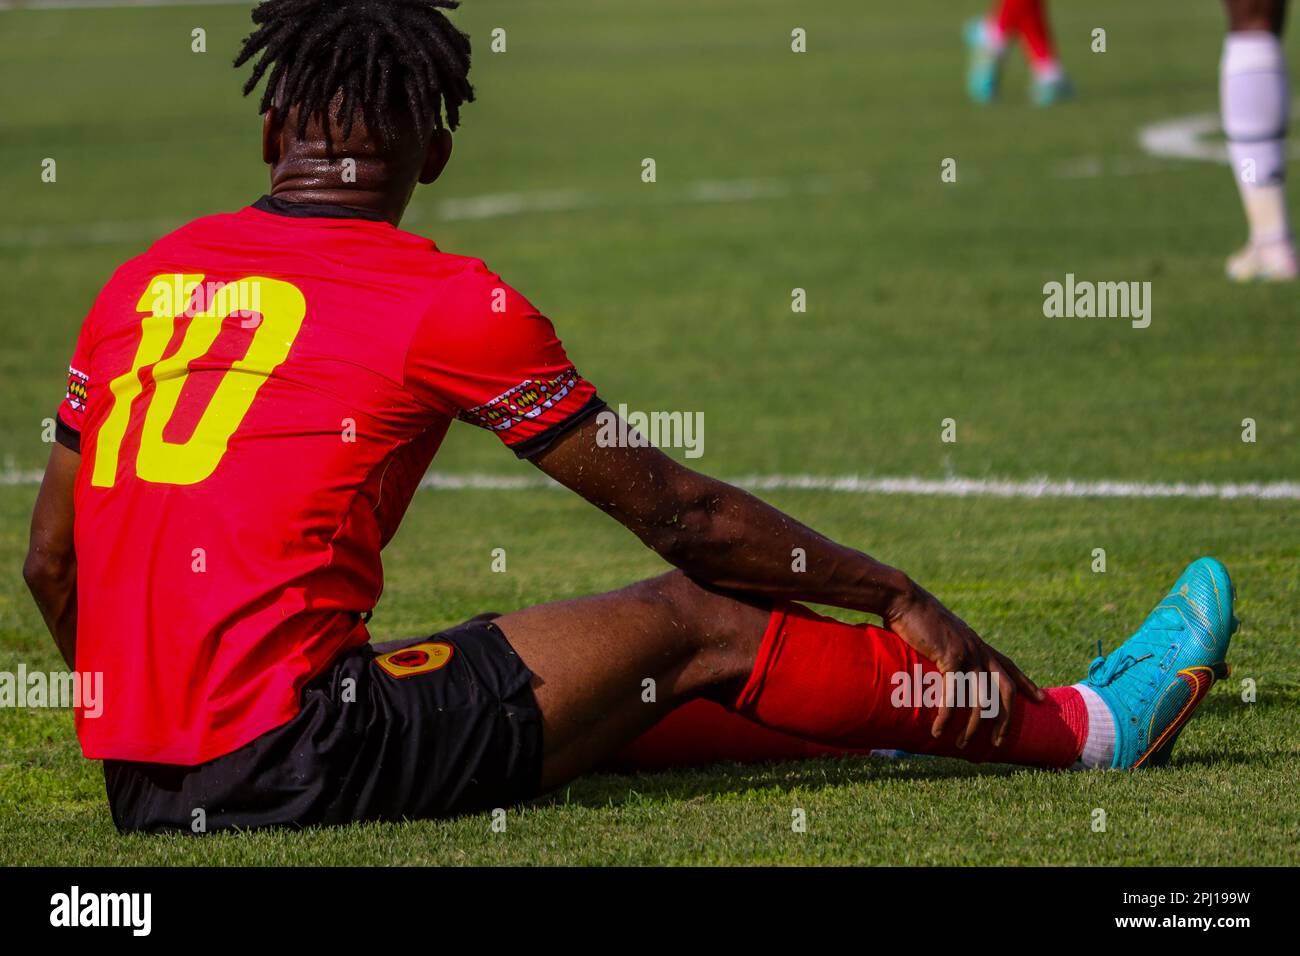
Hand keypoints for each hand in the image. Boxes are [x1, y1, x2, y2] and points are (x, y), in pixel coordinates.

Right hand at [883, 579, 1043, 747]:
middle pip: (1005, 690)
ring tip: (962, 744)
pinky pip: (954, 694)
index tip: (1041, 699)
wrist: (904, 598)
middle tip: (999, 742)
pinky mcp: (950, 657)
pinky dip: (947, 715)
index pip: (1010, 667)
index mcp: (978, 644)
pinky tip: (939, 730)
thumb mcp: (940, 633)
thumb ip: (947, 649)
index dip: (1027, 684)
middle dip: (1006, 719)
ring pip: (982, 698)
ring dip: (974, 726)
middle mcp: (979, 650)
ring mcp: (967, 653)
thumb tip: (940, 663)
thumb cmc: (915, 615)